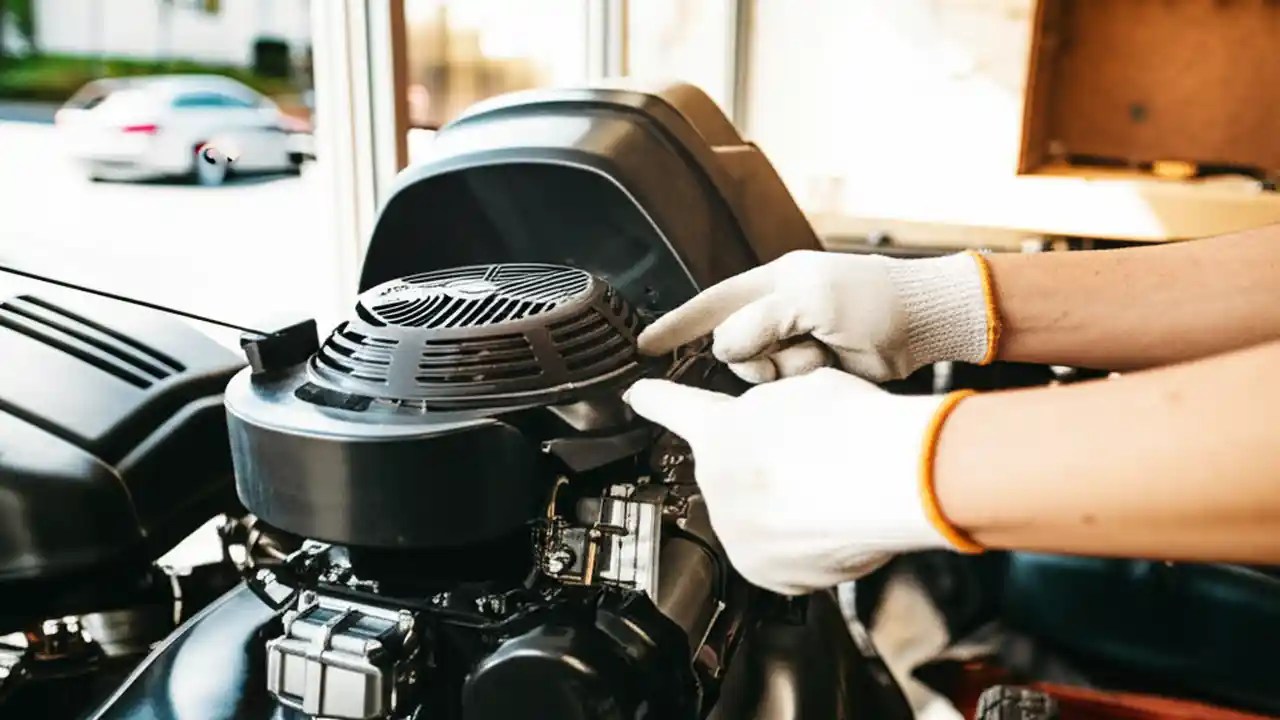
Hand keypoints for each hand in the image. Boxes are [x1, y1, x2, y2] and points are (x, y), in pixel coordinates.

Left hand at [625, 368, 973, 595]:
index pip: (674, 407)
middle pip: (735, 473)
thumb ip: (779, 409)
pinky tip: (832, 525)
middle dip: (769, 471)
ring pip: (758, 517)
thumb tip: (785, 426)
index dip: (655, 400)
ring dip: (788, 509)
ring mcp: (734, 529)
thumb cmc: (854, 429)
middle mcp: (715, 480)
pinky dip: (804, 548)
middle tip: (818, 464)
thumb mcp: (808, 390)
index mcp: (720, 428)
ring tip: (832, 495)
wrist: (884, 480)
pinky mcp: (760, 571)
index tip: (639, 397)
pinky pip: (779, 557)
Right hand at [638, 250, 997, 382]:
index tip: (643, 347)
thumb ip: (760, 320)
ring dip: (788, 372)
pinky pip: (787, 392)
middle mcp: (779, 314)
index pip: (709, 306)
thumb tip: (726, 348)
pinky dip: (806, 384)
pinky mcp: (814, 374)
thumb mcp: (811, 298)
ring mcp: (796, 345)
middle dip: (759, 355)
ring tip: (823, 356)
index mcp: (771, 285)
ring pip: (759, 376)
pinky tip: (832, 369)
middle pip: (734, 349)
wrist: (925, 325)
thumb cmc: (876, 299)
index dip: (675, 327)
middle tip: (796, 345)